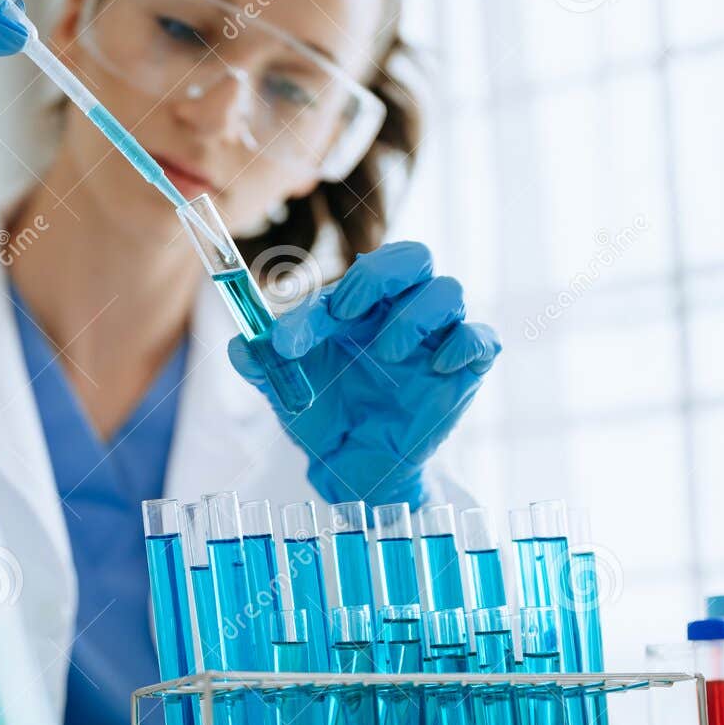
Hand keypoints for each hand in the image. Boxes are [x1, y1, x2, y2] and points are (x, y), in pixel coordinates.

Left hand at [228, 241, 499, 507]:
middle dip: (381, 273)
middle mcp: (399, 313)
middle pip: (414, 257)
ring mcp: (434, 341)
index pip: (350, 279)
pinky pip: (482, 340)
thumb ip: (262, 365)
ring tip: (384, 354)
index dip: (320, 304)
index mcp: (359, 307)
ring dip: (414, 316)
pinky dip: (463, 345)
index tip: (285, 343)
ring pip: (448, 292)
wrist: (351, 466)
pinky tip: (434, 369)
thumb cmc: (322, 416)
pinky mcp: (463, 372)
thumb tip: (242, 346)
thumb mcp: (284, 391)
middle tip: (348, 310)